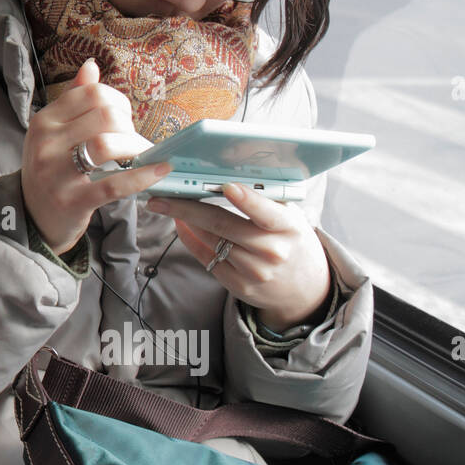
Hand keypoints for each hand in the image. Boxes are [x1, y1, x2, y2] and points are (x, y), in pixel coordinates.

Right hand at [21, 58, 170, 254]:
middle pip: (104, 115)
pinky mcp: (72, 201)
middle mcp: (46, 143)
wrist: (32, 219)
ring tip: (142, 156)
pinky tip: (160, 170)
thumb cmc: (51, 171)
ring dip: (135, 148)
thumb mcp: (54, 133)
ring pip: (107, 144)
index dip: (118, 102)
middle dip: (129, 126)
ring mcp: (56, 173)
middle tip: (133, 142)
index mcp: (44, 120)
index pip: (92, 93)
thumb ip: (74, 99)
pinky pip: (114, 185)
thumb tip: (92, 66)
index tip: (124, 119)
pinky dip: (143, 176)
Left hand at [147, 183, 331, 330]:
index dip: (246, 200)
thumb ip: (266, 200)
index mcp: (288, 228)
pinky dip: (191, 239)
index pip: (265, 212)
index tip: (226, 186)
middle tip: (160, 196)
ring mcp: (254, 271)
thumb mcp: (291, 218)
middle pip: (222, 225)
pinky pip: (206, 258)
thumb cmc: (292, 241)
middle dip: (187, 208)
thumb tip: (227, 175)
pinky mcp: (238, 285)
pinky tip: (182, 225)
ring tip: (167, 205)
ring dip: (185, 221)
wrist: (304, 289)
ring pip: (210, 240)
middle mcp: (271, 251)